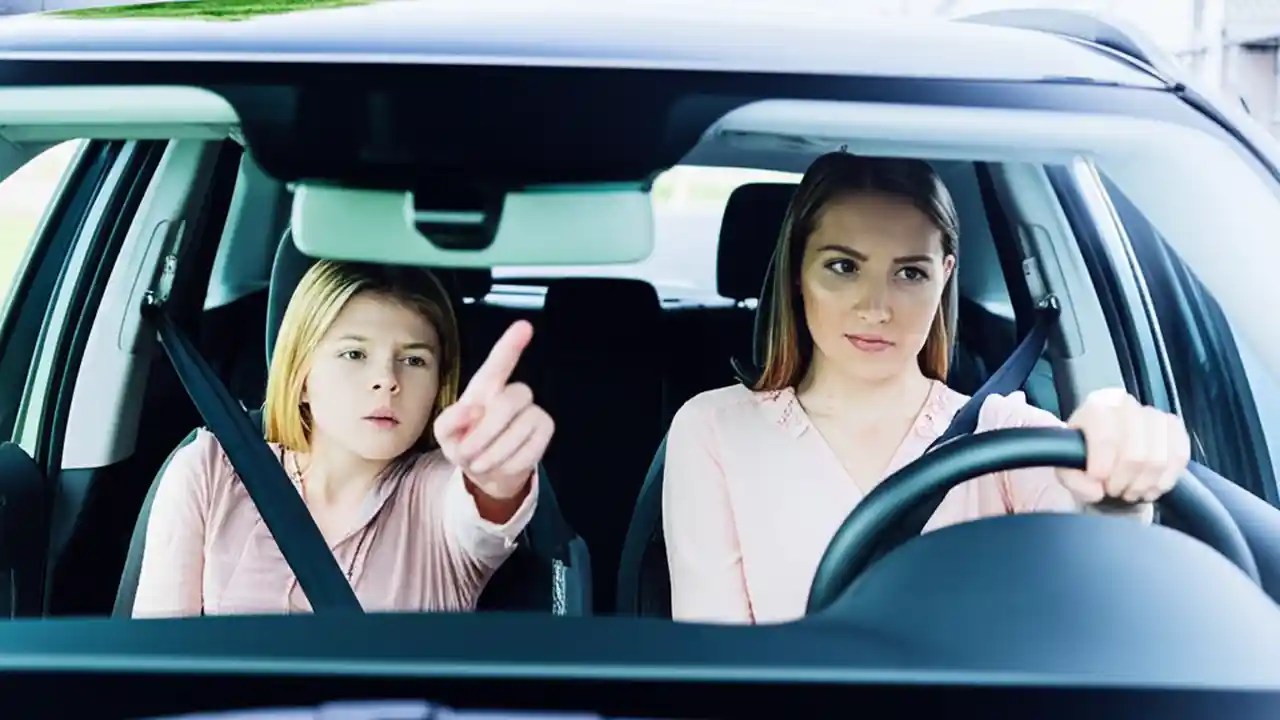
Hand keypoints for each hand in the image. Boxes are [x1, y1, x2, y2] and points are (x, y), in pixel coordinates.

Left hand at [433, 320, 553, 503]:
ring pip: (520, 429)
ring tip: (481, 462)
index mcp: (486, 387)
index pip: (499, 362)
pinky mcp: (545, 430)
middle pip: (510, 401)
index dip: (511, 344)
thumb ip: (449, 420)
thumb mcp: (445, 434)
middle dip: (487, 432)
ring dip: (494, 454)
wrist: (487, 474)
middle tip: (468, 453)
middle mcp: (512, 393)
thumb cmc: (465, 444)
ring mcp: (533, 411)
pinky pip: (531, 448)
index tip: (524, 326)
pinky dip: (509, 464)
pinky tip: (501, 465)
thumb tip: (472, 409)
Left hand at [1055, 387, 1190, 506]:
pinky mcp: (1175, 428)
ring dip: (1143, 484)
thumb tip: (1095, 489)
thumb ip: (1073, 479)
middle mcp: (1126, 404)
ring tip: (1129, 491)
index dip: (1102, 466)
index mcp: (1096, 406)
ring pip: (1159, 459)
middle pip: (1135, 454)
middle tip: (1113, 490)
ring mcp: (1153, 414)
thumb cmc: (1085, 458)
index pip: (1106, 437)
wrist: (1106, 453)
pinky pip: (1179, 458)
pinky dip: (1164, 481)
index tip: (1098, 481)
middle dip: (1123, 481)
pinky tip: (1149, 487)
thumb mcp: (1066, 468)